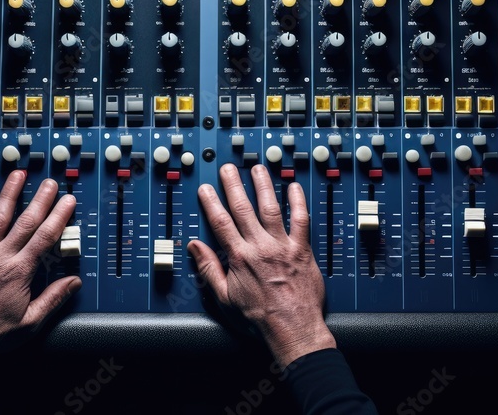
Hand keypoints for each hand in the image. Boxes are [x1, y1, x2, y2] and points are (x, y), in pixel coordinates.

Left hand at [0, 170, 81, 373]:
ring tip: (19, 175)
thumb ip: (53, 299)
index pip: (45, 237)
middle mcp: (0, 258)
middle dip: (40, 199)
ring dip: (10, 194)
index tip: (68, 201)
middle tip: (50, 183)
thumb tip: (74, 282)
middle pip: (25, 221)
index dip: (59, 216)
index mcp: (20, 272)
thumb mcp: (29, 322)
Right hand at [187, 164, 335, 366]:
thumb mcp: (225, 298)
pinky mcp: (302, 250)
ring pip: (271, 208)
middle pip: (243, 209)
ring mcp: (282, 246)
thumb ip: (209, 269)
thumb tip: (195, 248)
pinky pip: (301, 220)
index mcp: (240, 257)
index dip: (212, 203)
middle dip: (234, 185)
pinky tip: (294, 188)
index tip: (206, 189)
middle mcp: (261, 247)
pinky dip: (298, 202)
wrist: (293, 329)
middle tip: (228, 169)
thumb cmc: (260, 318)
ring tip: (257, 169)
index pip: (221, 222)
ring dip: (263, 186)